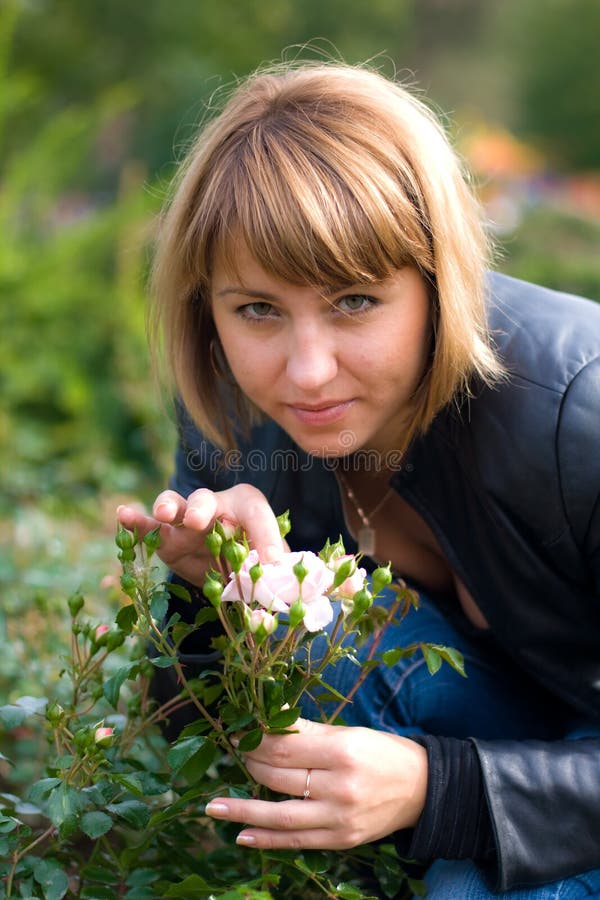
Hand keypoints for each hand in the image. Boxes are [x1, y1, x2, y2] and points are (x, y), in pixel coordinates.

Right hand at [117, 484, 286, 586]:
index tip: (270, 558)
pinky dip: (137, 522)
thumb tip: (273, 573)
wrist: (238, 575)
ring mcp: (186, 522)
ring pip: (174, 506)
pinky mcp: (168, 541)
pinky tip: (123, 515)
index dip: (263, 534)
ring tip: (162, 514)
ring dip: (167, 508)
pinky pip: (150, 529)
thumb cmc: (259, 560)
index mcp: (248, 508)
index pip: (256, 513)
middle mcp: (215, 507)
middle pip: (206, 501)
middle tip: (197, 521)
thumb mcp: (273, 563)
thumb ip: (273, 568)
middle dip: (201, 509)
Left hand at [205, 718, 427, 849]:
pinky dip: (267, 839)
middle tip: (234, 756)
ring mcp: (339, 818)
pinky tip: (242, 834)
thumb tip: (269, 723)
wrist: (422, 789)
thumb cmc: (383, 752)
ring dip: (243, 811)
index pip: (285, 747)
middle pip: (279, 777)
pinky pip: (296, 841)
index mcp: (342, 751)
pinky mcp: (341, 840)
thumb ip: (308, 732)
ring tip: (214, 807)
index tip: (239, 733)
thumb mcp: (349, 733)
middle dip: (250, 765)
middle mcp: (339, 786)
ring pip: (281, 815)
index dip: (256, 741)